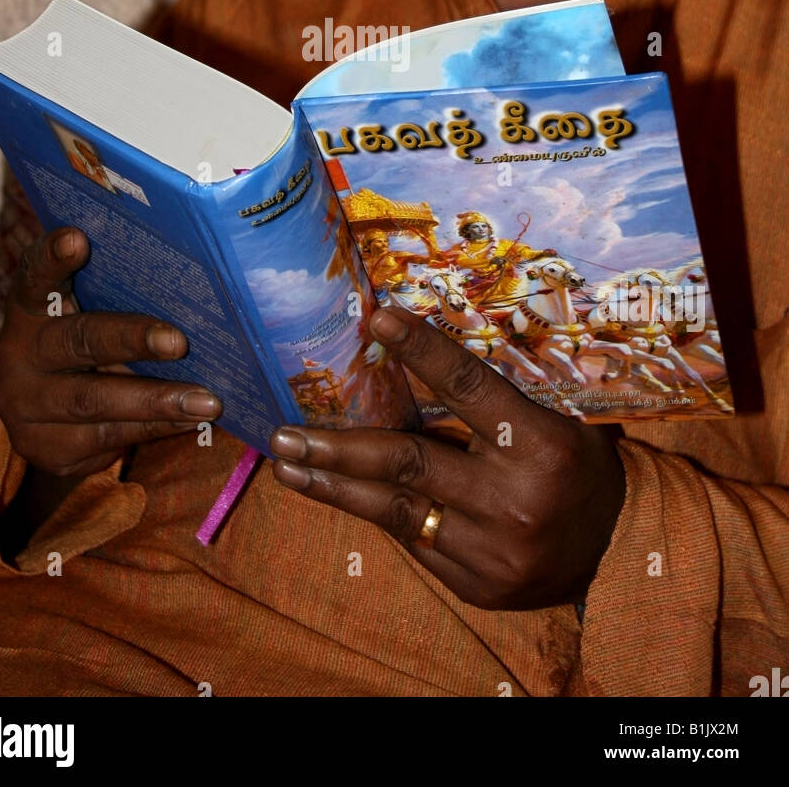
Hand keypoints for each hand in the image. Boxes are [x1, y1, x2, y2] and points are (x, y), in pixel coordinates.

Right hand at [0, 226, 220, 477]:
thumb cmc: (89, 346)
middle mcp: (19, 352)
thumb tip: (199, 289)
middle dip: (131, 340)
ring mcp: (25, 404)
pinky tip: (192, 422)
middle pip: (77, 340)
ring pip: (94, 400)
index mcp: (31, 307)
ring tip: (207, 400)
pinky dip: (156, 428)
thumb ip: (117, 298)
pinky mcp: (46, 447)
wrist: (49, 420)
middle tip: (178, 342)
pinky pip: (108, 437)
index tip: (77, 238)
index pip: (36, 276)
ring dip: (157, 400)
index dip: (52, 257)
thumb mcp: (89, 316)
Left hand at [270, 306, 625, 609]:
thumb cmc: (576, 466)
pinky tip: (342, 496)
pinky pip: (414, 544)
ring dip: (335, 487)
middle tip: (284, 435)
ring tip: (288, 468)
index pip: (468, 386)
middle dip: (337, 448)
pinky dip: (377, 516)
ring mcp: (492, 548)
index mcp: (538, 443)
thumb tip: (406, 363)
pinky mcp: (478, 585)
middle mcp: (512, 497)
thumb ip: (487, 403)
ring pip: (396, 511)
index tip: (376, 319)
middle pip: (409, 462)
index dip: (420, 350)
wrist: (618, 549)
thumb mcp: (550, 421)